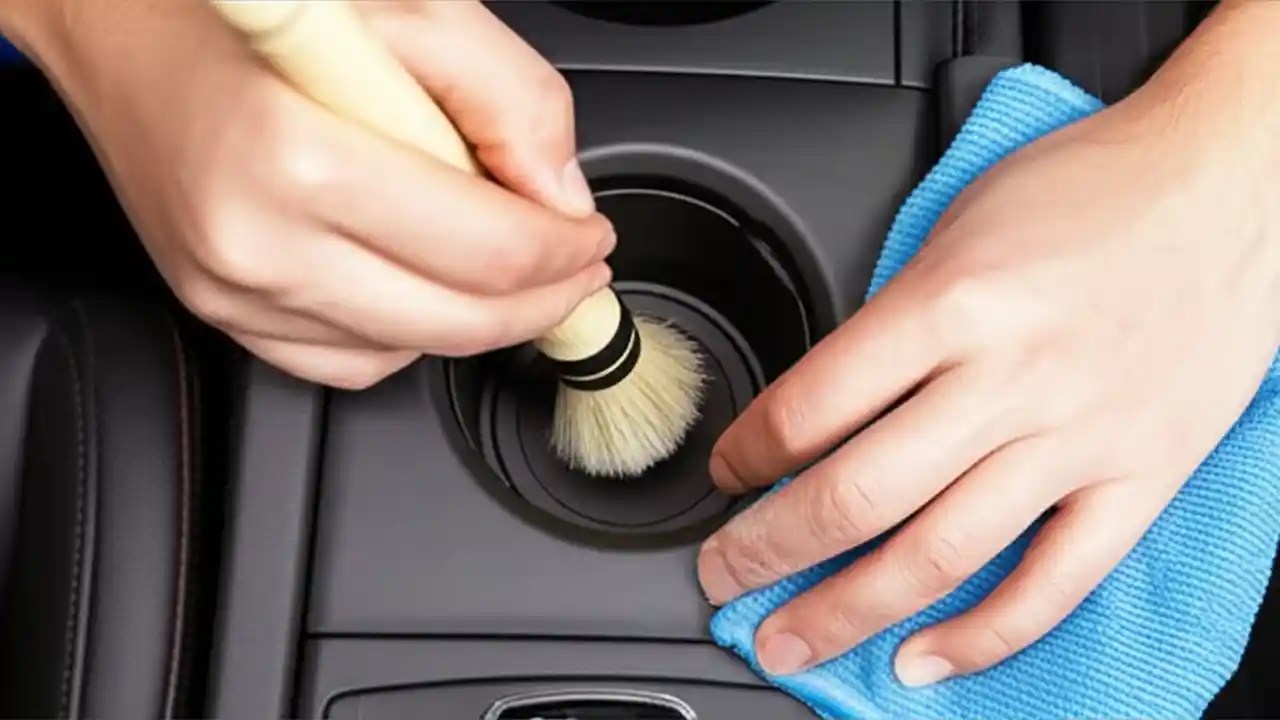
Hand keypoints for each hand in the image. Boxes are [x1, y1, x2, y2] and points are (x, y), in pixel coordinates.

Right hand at [13, 0, 612, 387]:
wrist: (121, 24)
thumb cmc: (251, 6)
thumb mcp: (409, 9)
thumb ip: (510, 98)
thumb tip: (560, 196)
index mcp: (300, 157)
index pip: (489, 251)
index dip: (565, 254)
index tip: (590, 238)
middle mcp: (255, 240)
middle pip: (458, 321)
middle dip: (544, 301)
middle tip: (576, 270)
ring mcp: (230, 287)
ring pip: (408, 353)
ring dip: (479, 321)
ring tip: (508, 272)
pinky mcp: (217, 308)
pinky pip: (344, 364)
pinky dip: (407, 337)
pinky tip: (425, 289)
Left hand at [697, 1, 1279, 685]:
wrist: (1232, 183)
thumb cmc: (1094, 192)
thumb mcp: (958, 227)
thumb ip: (894, 320)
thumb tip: (824, 405)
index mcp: (951, 303)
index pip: (811, 406)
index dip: (748, 455)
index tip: (726, 475)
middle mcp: (1010, 379)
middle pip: (856, 495)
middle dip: (767, 551)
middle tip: (722, 576)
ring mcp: (1078, 438)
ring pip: (939, 554)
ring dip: (846, 610)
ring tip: (785, 639)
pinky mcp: (1140, 478)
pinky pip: (1054, 582)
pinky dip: (982, 635)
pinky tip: (920, 661)